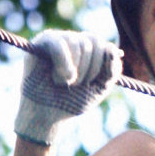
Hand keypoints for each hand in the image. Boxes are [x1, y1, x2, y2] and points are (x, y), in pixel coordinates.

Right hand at [15, 31, 119, 147]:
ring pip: (77, 42)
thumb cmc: (73, 100)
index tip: (92, 83)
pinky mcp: (42, 43)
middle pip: (93, 41)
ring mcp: (59, 39)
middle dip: (90, 69)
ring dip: (75, 69)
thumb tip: (112, 49)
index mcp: (90, 50)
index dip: (102, 65)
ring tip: (64, 83)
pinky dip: (63, 62)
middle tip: (77, 86)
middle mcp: (75, 41)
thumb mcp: (99, 87)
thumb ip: (112, 69)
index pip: (104, 46)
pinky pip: (58, 43)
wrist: (48, 116)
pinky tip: (60, 77)